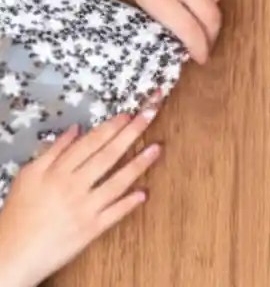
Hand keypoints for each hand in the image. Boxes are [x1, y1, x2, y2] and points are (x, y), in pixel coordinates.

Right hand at [0, 110, 160, 286]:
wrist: (12, 253)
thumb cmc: (18, 214)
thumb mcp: (28, 176)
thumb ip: (53, 151)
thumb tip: (75, 129)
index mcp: (56, 172)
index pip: (90, 143)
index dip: (111, 127)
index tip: (128, 115)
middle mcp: (72, 187)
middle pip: (107, 155)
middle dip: (131, 133)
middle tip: (150, 115)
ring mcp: (84, 208)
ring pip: (117, 182)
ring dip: (139, 164)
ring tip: (157, 148)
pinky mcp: (91, 229)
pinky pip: (115, 214)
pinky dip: (129, 203)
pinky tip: (144, 193)